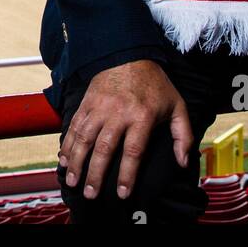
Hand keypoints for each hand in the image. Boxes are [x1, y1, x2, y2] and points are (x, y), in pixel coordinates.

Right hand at [57, 59, 192, 199]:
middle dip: (95, 174)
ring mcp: (99, 107)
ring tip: (72, 181)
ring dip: (77, 162)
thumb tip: (183, 162)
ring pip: (84, 139)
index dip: (127, 174)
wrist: (129, 53)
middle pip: (104, 149)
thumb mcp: (176, 106)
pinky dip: (67, 144)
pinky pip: (74, 126)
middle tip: (91, 194)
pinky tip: (64, 159)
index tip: (122, 193)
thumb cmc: (155, 83)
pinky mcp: (86, 103)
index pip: (133, 151)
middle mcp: (118, 113)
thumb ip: (182, 135)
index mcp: (141, 116)